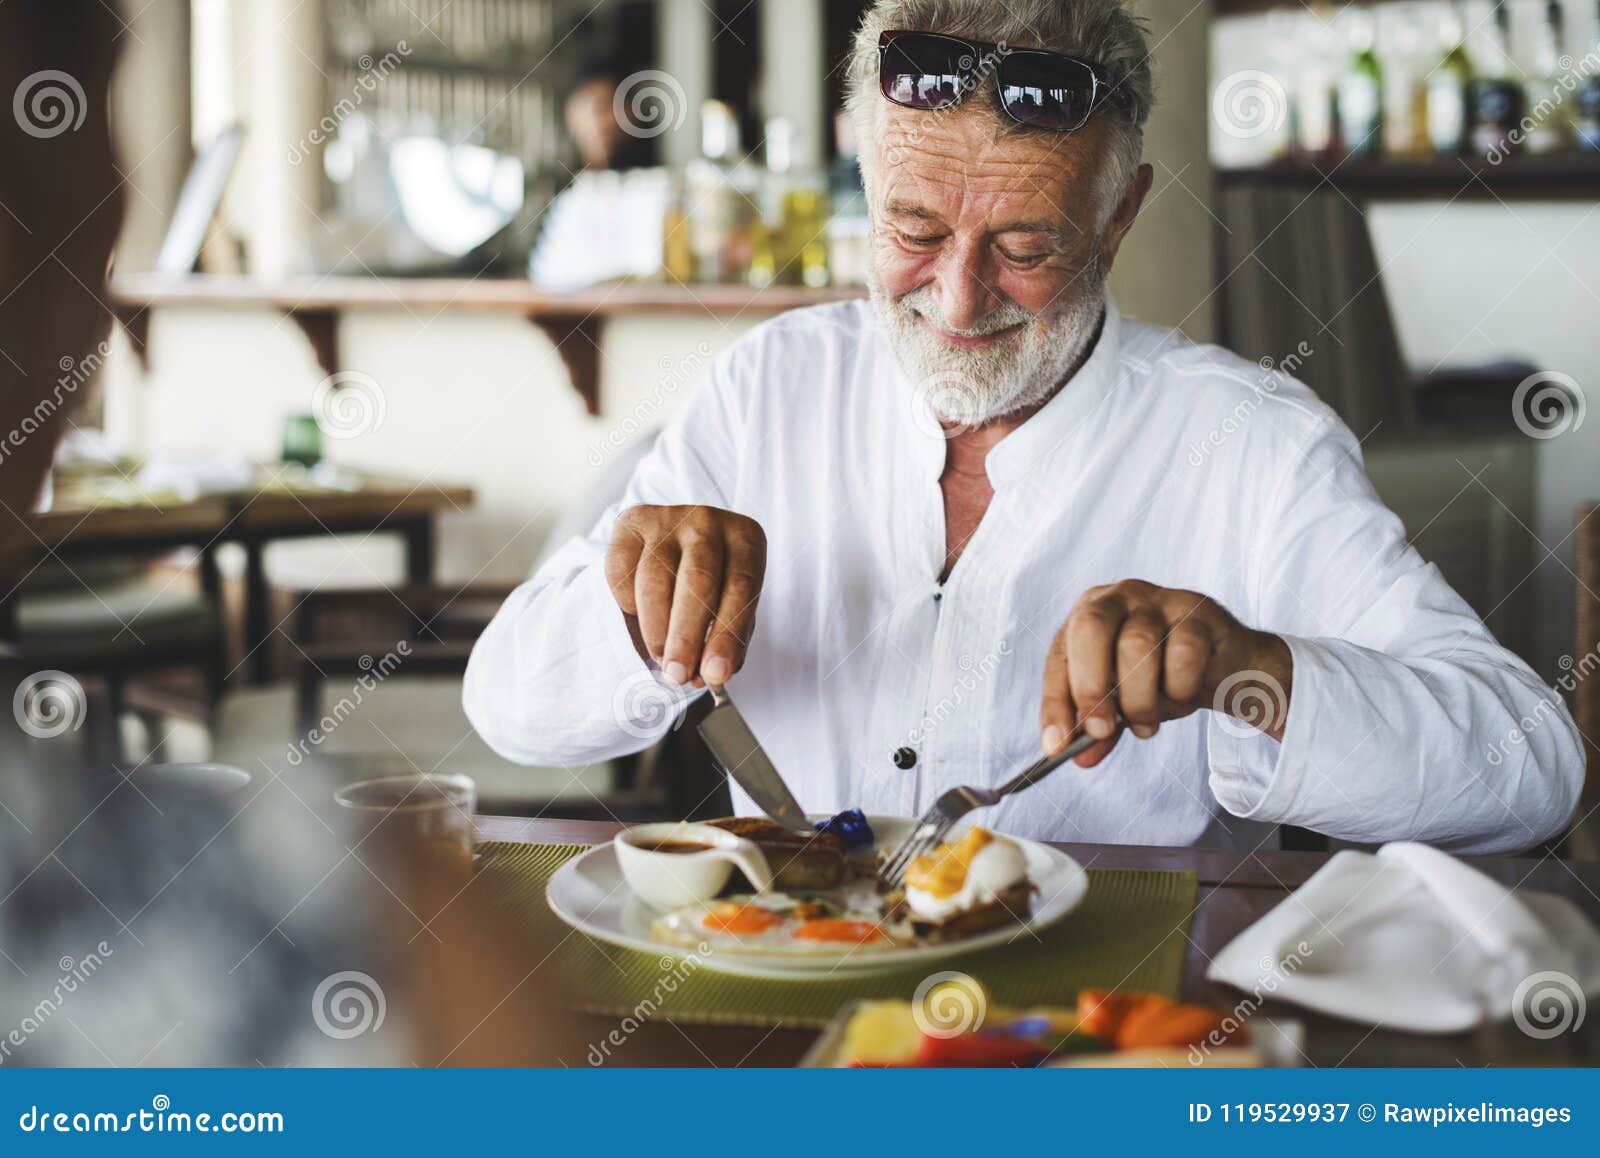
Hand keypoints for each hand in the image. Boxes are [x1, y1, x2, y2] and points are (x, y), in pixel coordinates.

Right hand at [604, 504, 766, 687]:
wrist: (676, 539)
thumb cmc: (714, 582)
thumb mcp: (732, 604)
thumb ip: (727, 638)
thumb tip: (711, 676)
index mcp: (746, 538)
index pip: (741, 588)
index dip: (728, 634)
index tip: (715, 674)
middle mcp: (708, 521)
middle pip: (698, 581)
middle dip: (686, 636)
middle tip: (678, 675)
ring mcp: (667, 519)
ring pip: (656, 580)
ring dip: (657, 630)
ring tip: (662, 661)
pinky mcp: (630, 524)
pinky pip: (623, 573)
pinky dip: (630, 606)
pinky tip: (642, 621)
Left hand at [1040, 579, 1292, 766]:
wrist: (1223, 667)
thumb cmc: (1162, 678)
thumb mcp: (1123, 705)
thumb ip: (1100, 729)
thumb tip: (1081, 758)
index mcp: (1088, 614)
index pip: (1060, 656)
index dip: (1055, 703)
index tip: (1058, 746)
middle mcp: (1119, 597)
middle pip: (1090, 629)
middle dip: (1091, 687)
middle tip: (1102, 731)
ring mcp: (1159, 599)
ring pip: (1137, 646)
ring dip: (1141, 699)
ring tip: (1149, 722)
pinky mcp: (1198, 611)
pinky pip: (1183, 653)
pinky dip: (1179, 687)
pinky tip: (1182, 695)